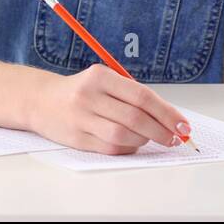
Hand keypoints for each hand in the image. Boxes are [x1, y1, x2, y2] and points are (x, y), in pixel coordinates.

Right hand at [27, 65, 191, 154]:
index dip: (166, 112)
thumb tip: (168, 116)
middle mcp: (89, 96)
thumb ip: (131, 94)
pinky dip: (128, 147)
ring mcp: (81, 118)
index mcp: (100, 76)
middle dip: (161, 130)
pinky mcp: (76, 139)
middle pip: (135, 117)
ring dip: (145, 140)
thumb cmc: (82, 91)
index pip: (141, 96)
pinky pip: (110, 148)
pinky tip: (134, 143)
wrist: (40, 101)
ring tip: (152, 138)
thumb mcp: (104, 81)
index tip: (182, 124)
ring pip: (123, 135)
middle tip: (175, 138)